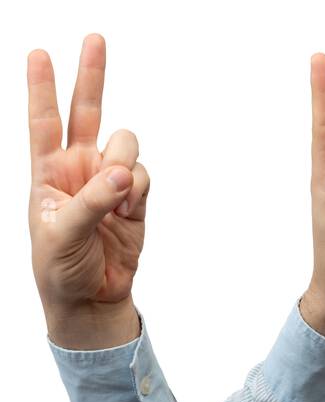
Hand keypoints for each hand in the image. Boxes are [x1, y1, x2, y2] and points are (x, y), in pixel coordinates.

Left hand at [28, 35, 148, 349]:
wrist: (91, 298)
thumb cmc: (60, 268)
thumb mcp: (62, 235)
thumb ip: (92, 200)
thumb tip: (123, 173)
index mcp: (47, 174)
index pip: (43, 122)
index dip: (41, 88)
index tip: (38, 53)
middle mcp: (78, 168)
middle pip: (87, 111)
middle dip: (91, 75)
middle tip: (95, 39)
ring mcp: (108, 180)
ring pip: (126, 145)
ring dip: (126, 167)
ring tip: (118, 200)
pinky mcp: (135, 197)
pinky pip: (145, 175)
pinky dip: (141, 192)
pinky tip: (129, 212)